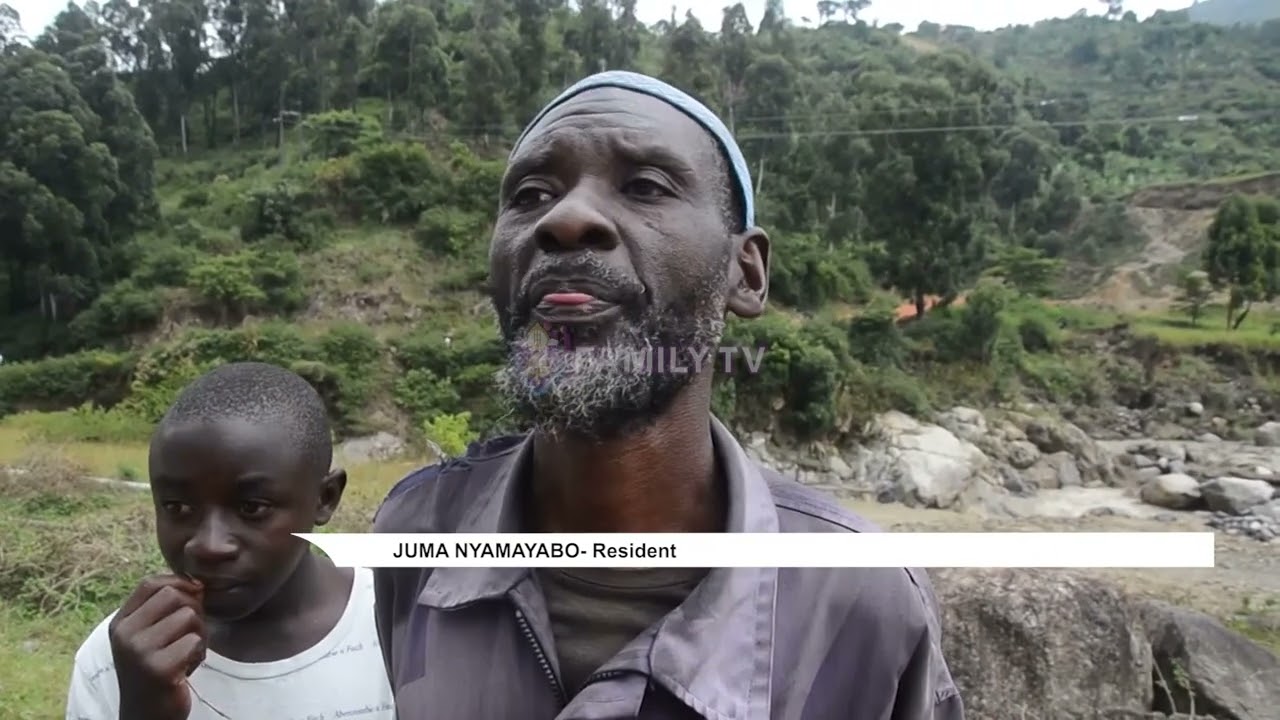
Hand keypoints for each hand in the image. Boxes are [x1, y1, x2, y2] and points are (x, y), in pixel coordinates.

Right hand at [108, 575, 206, 719]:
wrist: (147, 715)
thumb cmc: (156, 670)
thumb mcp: (150, 636)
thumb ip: (165, 608)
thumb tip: (197, 583)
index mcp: (121, 623)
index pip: (150, 583)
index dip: (179, 582)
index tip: (194, 595)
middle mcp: (125, 634)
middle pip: (174, 595)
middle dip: (194, 609)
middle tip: (191, 633)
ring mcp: (139, 651)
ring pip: (189, 616)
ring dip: (199, 634)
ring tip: (187, 653)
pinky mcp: (158, 669)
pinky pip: (195, 640)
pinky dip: (199, 653)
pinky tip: (187, 668)